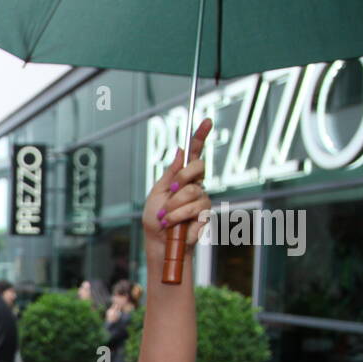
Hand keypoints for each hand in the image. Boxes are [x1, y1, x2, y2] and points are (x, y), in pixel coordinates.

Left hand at [142, 118, 212, 259]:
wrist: (159, 241)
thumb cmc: (156, 218)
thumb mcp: (157, 192)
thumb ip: (170, 173)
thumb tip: (179, 150)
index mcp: (182, 177)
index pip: (194, 153)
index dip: (200, 136)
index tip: (207, 120)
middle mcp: (196, 185)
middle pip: (198, 167)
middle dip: (182, 179)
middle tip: (169, 192)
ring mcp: (202, 198)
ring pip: (194, 191)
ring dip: (175, 206)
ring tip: (166, 218)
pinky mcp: (206, 214)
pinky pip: (195, 208)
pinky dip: (179, 217)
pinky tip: (173, 225)